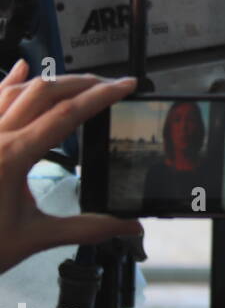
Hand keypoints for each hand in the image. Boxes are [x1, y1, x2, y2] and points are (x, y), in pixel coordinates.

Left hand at [0, 59, 142, 273]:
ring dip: (51, 81)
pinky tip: (21, 69)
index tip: (126, 86)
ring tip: (79, 81)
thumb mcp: (35, 238)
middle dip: (81, 82)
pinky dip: (8, 82)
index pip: (67, 114)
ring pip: (16, 90)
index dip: (101, 96)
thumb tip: (130, 227)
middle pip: (43, 91)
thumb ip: (87, 228)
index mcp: (12, 156)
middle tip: (110, 84)